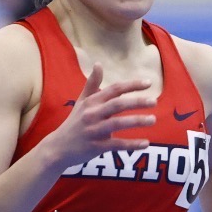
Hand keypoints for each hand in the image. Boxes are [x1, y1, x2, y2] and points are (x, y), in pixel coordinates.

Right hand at [41, 64, 155, 169]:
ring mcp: (93, 131)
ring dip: (136, 121)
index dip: (132, 85)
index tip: (149, 83)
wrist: (58, 148)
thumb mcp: (82, 102)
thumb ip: (92, 84)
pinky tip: (145, 143)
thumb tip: (98, 63)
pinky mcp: (95, 147)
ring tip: (153, 119)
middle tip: (154, 101)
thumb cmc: (74, 122)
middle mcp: (92, 114)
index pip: (114, 89)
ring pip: (117, 124)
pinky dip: (131, 144)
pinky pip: (116, 145)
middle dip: (136, 102)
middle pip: (117, 104)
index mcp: (92, 102)